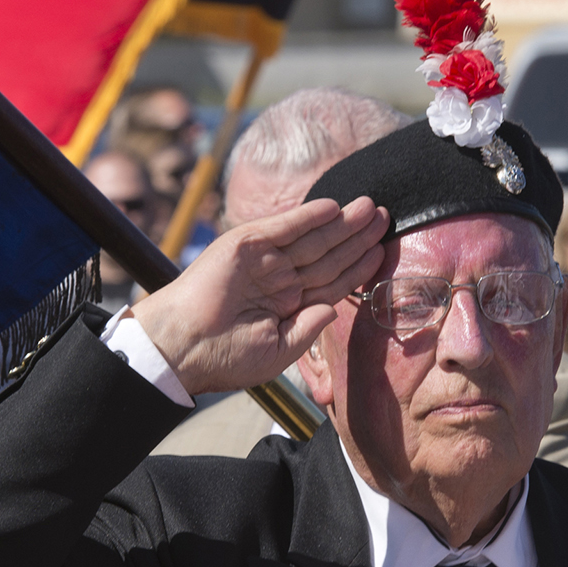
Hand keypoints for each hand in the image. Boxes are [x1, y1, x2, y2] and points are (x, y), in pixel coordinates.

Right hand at [131, 197, 387, 396]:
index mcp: (287, 306)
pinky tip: (333, 208)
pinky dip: (307, 217)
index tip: (381, 251)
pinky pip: (283, 228)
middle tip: (385, 217)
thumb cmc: (224, 358)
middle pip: (327, 255)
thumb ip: (308, 329)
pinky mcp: (245, 246)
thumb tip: (334, 307)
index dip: (358, 267)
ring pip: (311, 239)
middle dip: (356, 237)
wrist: (183, 349)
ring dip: (341, 223)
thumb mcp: (278, 352)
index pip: (332, 282)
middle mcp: (278, 280)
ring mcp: (263, 261)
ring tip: (370, 208)